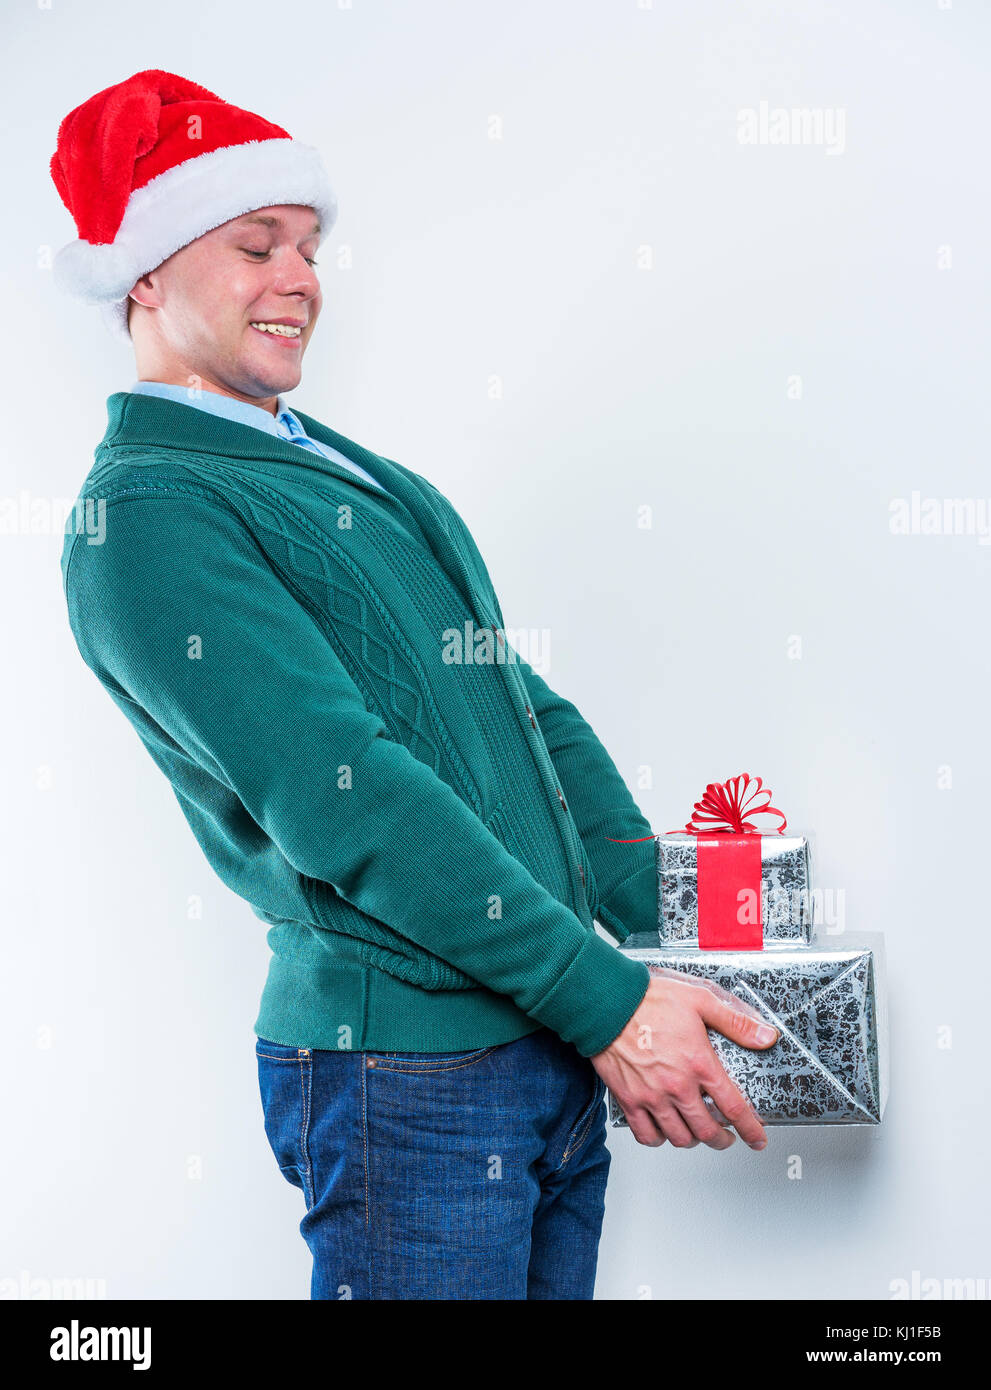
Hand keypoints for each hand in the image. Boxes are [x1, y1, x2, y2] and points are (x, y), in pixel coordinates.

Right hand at [590, 967, 778, 1151]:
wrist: (607, 1002)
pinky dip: (659, 1140)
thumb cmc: (649, 999)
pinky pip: (646, 1135)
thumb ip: (736, 1022)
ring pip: (679, 1137)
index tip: (757, 1137)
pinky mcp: (629, 1099)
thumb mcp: (700, 1000)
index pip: (734, 1108)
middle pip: (708, 1131)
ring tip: (698, 1134)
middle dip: (724, 1139)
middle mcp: (677, 1086)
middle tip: (728, 1137)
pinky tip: (664, 1131)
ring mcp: (652, 1096)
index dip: (750, 1128)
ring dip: (694, 1140)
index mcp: (699, 1063)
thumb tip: (765, 1036)